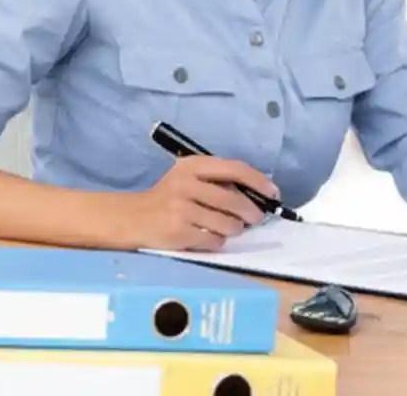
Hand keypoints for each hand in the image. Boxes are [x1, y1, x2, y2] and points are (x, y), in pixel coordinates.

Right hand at [127, 155, 276, 251]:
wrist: (133, 218)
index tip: (273, 193)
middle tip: (254, 219)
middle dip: (251, 213)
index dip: (259, 182)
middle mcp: (187, 184)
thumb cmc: (168, 197)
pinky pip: (214, 240)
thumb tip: (258, 194)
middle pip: (235, 200)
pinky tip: (207, 236)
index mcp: (193, 165)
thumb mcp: (189, 178)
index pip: (235, 169)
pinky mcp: (179, 232)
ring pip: (228, 224)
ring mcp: (182, 209)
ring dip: (234, 229)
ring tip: (226, 228)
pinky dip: (217, 241)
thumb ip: (217, 181)